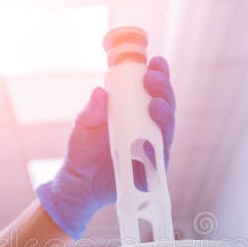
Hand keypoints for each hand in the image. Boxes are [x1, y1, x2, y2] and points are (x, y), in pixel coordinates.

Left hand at [36, 56, 175, 238]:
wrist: (79, 185)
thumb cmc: (82, 153)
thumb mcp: (83, 127)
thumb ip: (91, 111)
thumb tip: (99, 91)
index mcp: (135, 114)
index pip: (152, 91)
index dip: (158, 75)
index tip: (154, 61)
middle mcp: (148, 129)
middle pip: (165, 105)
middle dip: (163, 88)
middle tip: (153, 77)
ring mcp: (153, 148)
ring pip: (168, 127)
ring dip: (165, 111)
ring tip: (155, 102)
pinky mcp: (155, 170)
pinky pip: (163, 154)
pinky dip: (162, 141)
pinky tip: (157, 129)